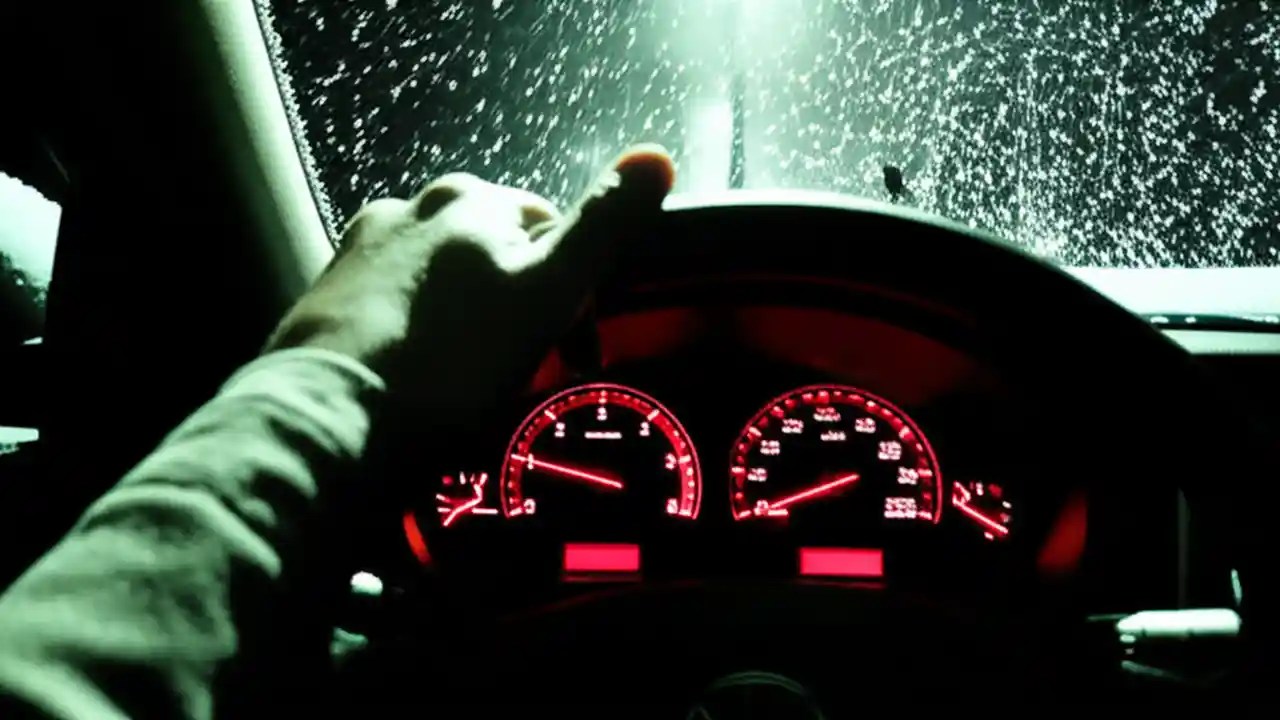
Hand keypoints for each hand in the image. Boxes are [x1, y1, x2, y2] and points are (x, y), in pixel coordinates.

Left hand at [266, 145, 675, 416]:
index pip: (551, 231)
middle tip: (524, 370)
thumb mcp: (547, 291)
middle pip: (494, 250)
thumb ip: (602, 226)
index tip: (576, 358)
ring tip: (468, 379)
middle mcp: (414, 205)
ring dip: (467, 315)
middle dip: (517, 301)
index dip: (575, 295)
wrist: (333, 416)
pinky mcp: (326, 291)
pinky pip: (394, 302)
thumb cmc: (452, 358)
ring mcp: (363, 245)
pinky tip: (416, 375)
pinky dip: (416, 330)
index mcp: (474, 199)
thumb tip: (656, 157)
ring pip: (443, 275)